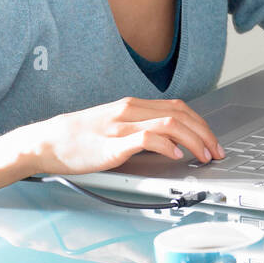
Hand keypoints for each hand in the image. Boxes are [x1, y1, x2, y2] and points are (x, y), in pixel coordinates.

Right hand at [30, 96, 224, 175]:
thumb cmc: (80, 138)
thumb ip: (140, 129)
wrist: (47, 142)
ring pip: (171, 124)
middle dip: (205, 134)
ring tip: (203, 156)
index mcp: (132, 105)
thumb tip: (169, 144)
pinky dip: (168, 146)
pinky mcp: (113, 144)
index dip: (201, 124)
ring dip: (194, 141)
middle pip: (180, 115)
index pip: (178, 108)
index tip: (212, 141)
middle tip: (216, 151)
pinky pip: (148, 138)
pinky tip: (175, 156)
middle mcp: (130, 110)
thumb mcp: (115, 126)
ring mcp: (122, 126)